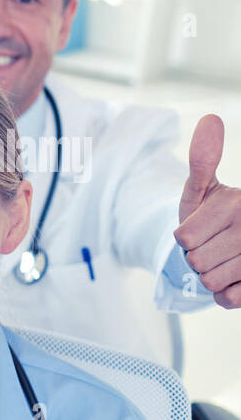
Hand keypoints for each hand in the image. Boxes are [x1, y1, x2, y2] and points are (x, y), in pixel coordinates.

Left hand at [174, 114, 240, 307]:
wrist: (229, 245)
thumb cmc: (212, 217)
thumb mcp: (202, 190)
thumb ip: (202, 161)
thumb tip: (209, 120)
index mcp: (238, 204)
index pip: (184, 239)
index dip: (185, 238)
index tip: (202, 229)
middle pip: (196, 262)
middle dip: (196, 257)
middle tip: (213, 246)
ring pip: (210, 281)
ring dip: (211, 276)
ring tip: (225, 260)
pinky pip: (228, 299)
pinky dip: (225, 294)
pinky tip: (234, 278)